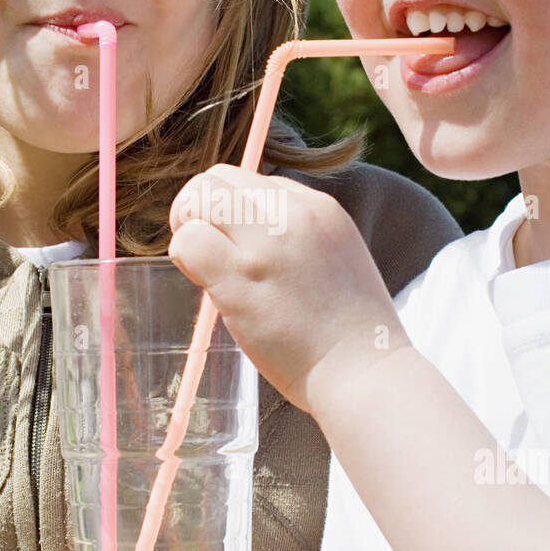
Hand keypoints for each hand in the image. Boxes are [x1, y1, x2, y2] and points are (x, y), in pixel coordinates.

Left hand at [169, 164, 409, 413]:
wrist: (364, 371)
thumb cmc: (349, 332)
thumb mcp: (336, 257)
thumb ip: (297, 237)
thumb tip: (245, 234)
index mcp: (319, 207)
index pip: (252, 182)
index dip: (234, 213)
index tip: (241, 248)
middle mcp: (292, 213)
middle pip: (217, 179)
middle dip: (200, 210)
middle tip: (209, 253)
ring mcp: (265, 244)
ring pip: (197, 199)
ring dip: (188, 229)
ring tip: (204, 267)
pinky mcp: (241, 277)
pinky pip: (187, 241)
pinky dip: (184, 258)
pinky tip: (204, 283)